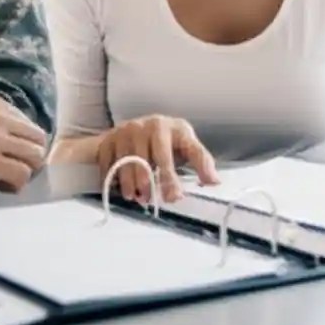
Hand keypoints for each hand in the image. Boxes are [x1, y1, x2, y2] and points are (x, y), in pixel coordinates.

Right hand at [0, 93, 47, 193]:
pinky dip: (16, 184)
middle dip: (30, 158)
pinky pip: (21, 174)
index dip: (22, 143)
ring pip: (35, 157)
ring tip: (7, 179)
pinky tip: (1, 187)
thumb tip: (11, 144)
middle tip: (14, 170)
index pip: (27, 124)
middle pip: (37, 139)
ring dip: (25, 171)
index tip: (9, 155)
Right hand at [96, 115, 219, 202]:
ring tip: (137, 197)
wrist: (139, 128)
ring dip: (131, 183)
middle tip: (153, 200)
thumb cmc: (167, 141)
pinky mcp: (110, 138)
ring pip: (128, 161)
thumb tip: (215, 182)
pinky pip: (110, 162)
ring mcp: (127, 130)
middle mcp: (150, 125)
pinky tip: (120, 190)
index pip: (180, 151)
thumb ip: (201, 162)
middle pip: (152, 157)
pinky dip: (113, 179)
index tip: (177, 197)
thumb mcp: (186, 146)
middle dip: (152, 181)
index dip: (177, 175)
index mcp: (173, 128)